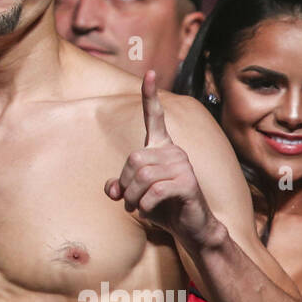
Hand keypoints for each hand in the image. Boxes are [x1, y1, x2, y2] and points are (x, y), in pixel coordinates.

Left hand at [105, 71, 221, 250]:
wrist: (190, 228)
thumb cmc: (163, 206)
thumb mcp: (135, 195)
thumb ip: (120, 186)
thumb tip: (111, 189)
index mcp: (162, 147)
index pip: (155, 117)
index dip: (150, 95)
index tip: (149, 73)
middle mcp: (174, 150)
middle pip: (133, 159)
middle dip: (125, 184)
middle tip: (128, 201)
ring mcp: (182, 165)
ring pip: (142, 176)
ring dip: (133, 197)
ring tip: (138, 207)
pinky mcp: (187, 182)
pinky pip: (153, 191)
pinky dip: (145, 205)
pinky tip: (150, 210)